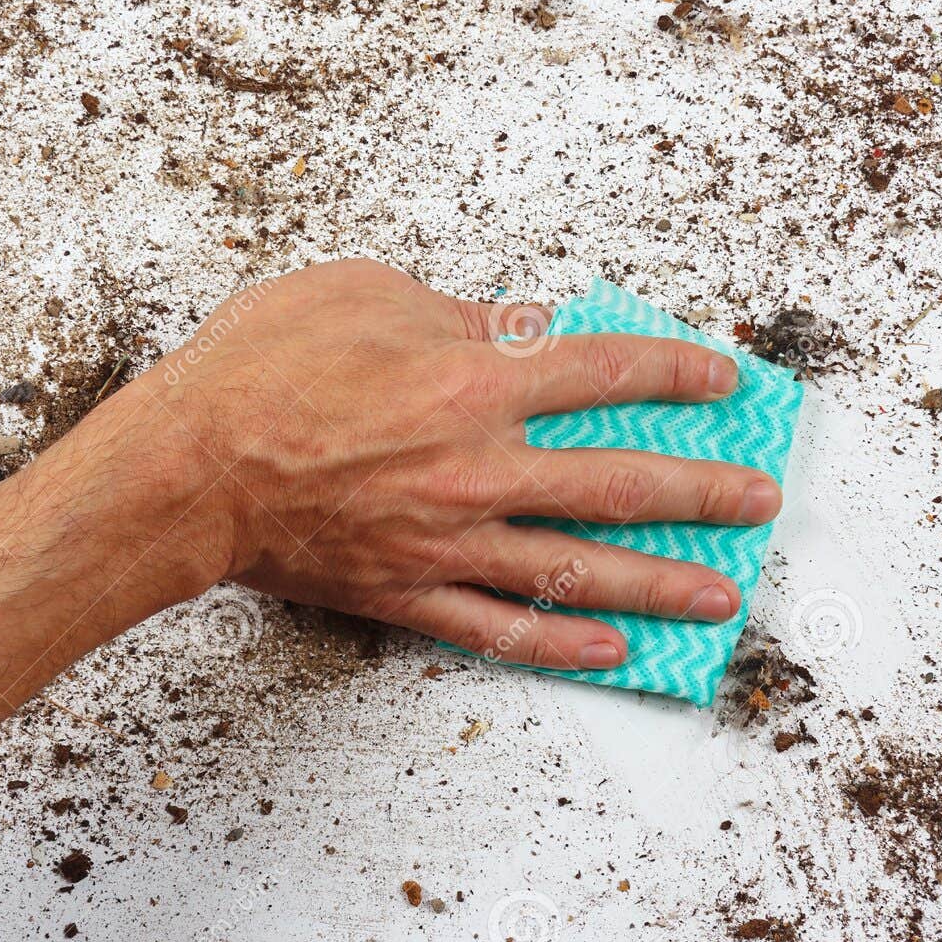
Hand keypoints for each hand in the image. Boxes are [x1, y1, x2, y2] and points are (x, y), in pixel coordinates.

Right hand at [94, 259, 780, 669]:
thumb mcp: (360, 294)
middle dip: (705, 491)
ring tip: (721, 596)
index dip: (675, 374)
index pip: (606, 372)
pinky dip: (561, 642)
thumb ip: (455, 311)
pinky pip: (501, 629)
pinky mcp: (409, 593)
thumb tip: (517, 324)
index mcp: (474, 380)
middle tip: (760, 500)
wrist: (181, 470)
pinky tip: (613, 648)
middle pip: (622, 483)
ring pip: (581, 569)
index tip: (721, 380)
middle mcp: (481, 467)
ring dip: (662, 583)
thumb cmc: (257, 369)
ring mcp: (450, 541)